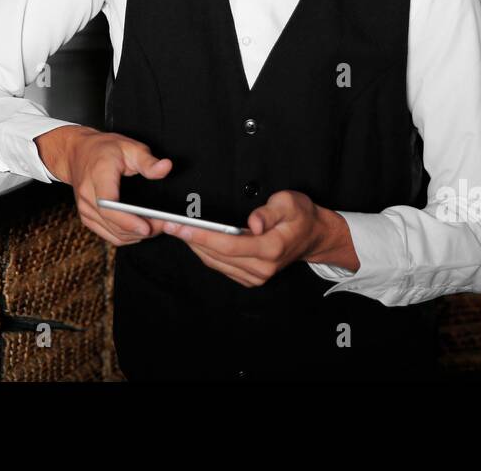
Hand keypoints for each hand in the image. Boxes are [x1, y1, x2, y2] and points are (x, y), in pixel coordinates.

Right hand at [35, 124, 172, 246]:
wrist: (77, 153)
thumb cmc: (103, 150)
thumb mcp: (129, 147)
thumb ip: (148, 160)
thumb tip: (165, 167)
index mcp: (99, 175)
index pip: (108, 204)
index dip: (127, 220)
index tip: (146, 227)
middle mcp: (88, 195)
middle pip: (114, 223)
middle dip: (141, 229)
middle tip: (165, 225)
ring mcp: (86, 209)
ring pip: (114, 233)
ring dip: (136, 235)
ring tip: (157, 227)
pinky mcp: (87, 218)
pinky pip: (109, 235)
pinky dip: (127, 236)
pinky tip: (140, 230)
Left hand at [161, 190, 324, 286]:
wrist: (313, 236)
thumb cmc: (300, 216)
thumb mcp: (290, 203)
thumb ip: (269, 212)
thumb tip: (253, 222)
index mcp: (271, 249)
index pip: (227, 244)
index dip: (200, 234)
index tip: (179, 225)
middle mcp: (262, 268)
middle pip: (216, 254)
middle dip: (189, 238)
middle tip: (166, 223)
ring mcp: (256, 276)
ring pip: (215, 262)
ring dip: (194, 246)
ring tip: (175, 229)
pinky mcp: (251, 278)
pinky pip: (221, 266)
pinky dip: (205, 252)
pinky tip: (194, 239)